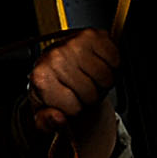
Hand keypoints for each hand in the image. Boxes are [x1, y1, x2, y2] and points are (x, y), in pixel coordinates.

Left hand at [26, 27, 120, 157]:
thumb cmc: (51, 92)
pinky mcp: (91, 35)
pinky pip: (115, 59)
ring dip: (102, 82)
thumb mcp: (44, 113)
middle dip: (90, 96)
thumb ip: (47, 122)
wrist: (56, 69)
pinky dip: (112, 65)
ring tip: (90, 78)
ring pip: (106, 77)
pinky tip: (98, 65)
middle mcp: (55, 56)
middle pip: (91, 93)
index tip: (69, 102)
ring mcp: (73, 43)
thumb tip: (58, 118)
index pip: (74, 107)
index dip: (75, 109)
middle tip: (81, 90)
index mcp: (41, 77)